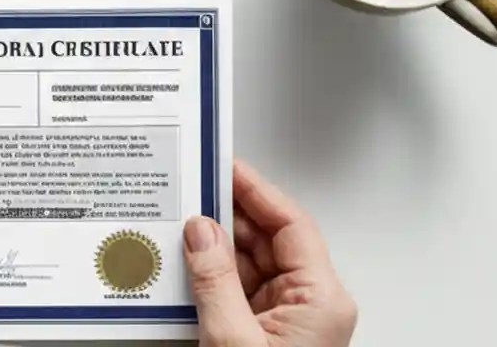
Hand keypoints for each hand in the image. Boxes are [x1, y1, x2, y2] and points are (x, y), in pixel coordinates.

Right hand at [183, 160, 356, 346]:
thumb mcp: (233, 340)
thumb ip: (214, 281)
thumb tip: (200, 231)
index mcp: (320, 299)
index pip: (290, 224)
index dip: (255, 190)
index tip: (224, 167)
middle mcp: (309, 304)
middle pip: (266, 240)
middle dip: (224, 218)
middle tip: (189, 196)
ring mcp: (286, 318)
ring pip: (247, 264)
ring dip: (211, 250)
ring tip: (176, 234)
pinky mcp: (264, 331)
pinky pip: (235, 290)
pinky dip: (208, 277)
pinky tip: (182, 269)